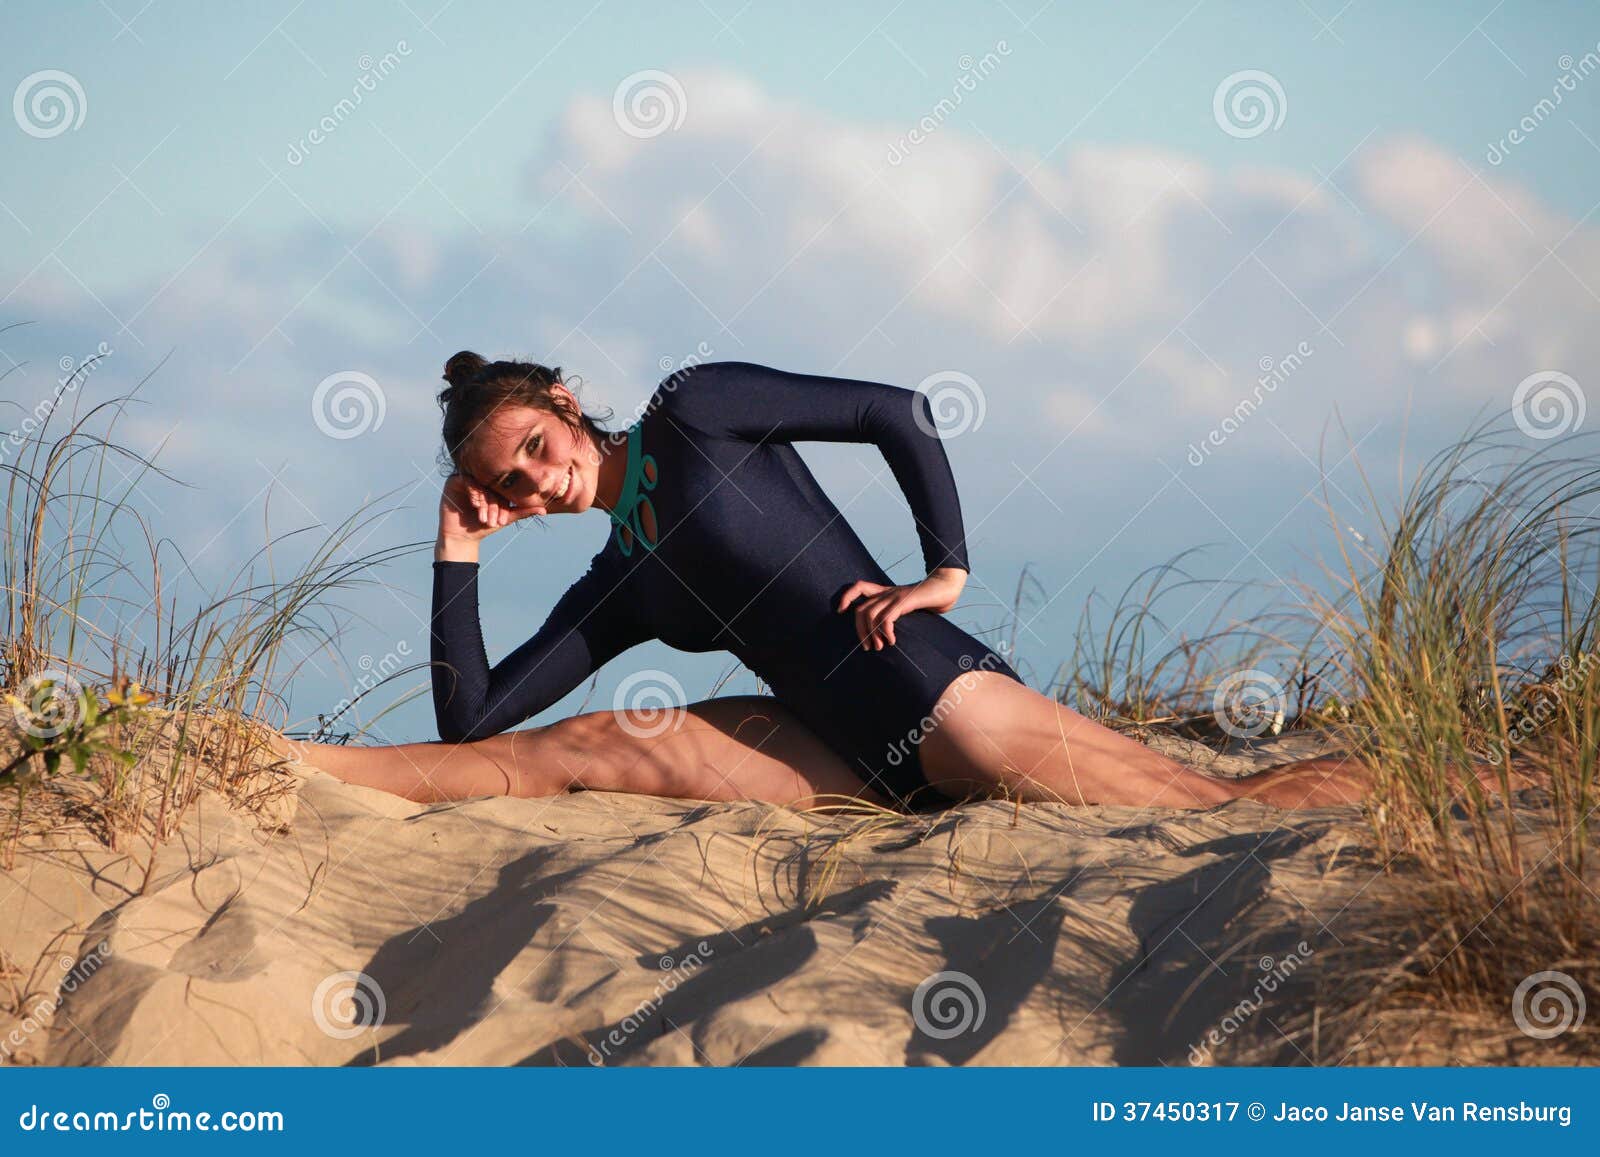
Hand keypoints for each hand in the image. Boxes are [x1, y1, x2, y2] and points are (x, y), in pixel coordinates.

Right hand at [436, 473, 537, 559]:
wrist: (462, 536)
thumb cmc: (484, 526)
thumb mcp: (506, 518)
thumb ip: (523, 511)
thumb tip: (544, 510)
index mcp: (494, 484)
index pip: (502, 488)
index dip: (504, 504)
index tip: (504, 521)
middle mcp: (481, 479)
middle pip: (491, 486)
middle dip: (494, 506)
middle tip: (495, 521)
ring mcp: (468, 479)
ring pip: (481, 485)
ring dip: (484, 502)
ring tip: (485, 518)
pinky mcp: (454, 481)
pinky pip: (466, 481)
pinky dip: (473, 493)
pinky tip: (476, 505)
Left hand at [836, 568, 966, 650]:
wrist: (947, 588)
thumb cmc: (931, 601)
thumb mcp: (909, 607)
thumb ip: (897, 615)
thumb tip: (887, 634)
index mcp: (886, 592)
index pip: (859, 586)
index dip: (846, 597)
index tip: (840, 611)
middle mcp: (888, 592)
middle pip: (861, 608)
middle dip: (860, 630)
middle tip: (868, 647)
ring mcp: (895, 596)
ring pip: (870, 614)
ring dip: (872, 634)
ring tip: (880, 647)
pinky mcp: (904, 601)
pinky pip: (887, 617)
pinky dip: (885, 631)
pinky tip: (892, 641)